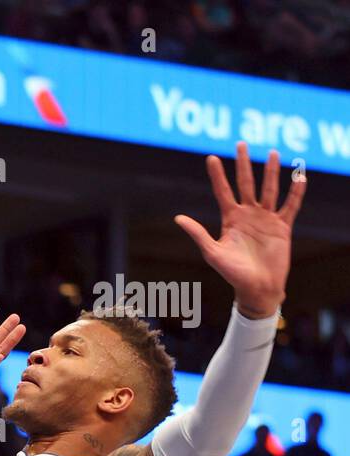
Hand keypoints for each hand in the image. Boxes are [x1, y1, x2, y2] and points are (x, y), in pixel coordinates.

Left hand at [175, 142, 305, 318]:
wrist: (256, 288)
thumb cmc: (232, 273)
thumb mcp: (212, 252)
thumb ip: (198, 233)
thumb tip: (178, 217)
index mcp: (230, 219)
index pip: (223, 191)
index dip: (217, 175)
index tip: (211, 157)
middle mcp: (248, 215)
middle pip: (245, 184)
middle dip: (243, 164)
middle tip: (241, 143)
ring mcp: (266, 219)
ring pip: (269, 190)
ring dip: (271, 172)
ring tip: (272, 152)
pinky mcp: (282, 227)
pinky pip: (290, 206)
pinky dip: (296, 192)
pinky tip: (300, 176)